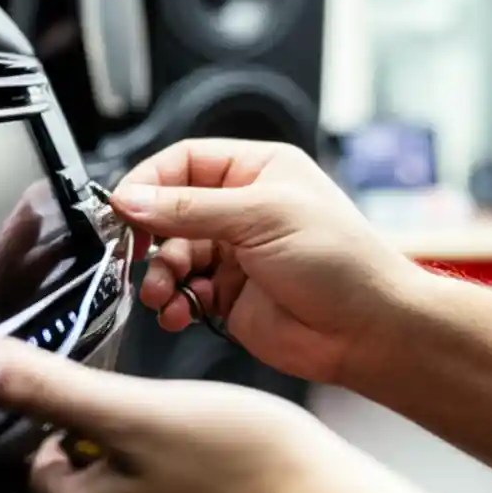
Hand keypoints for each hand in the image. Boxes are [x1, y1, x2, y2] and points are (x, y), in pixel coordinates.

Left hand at [0, 333, 483, 492]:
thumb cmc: (247, 468)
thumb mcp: (135, 409)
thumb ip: (45, 386)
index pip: (40, 445)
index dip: (80, 405)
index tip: (121, 391)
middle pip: (83, 458)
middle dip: (121, 425)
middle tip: (171, 417)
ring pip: (128, 470)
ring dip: (154, 442)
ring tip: (201, 439)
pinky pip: (164, 490)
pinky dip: (182, 468)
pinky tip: (216, 460)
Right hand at [111, 139, 421, 383]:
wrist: (369, 331)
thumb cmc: (340, 262)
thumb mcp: (262, 218)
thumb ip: (191, 209)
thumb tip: (133, 199)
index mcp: (258, 171)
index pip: (185, 161)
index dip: (149, 182)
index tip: (122, 206)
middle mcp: (244, 209)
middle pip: (170, 210)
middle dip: (149, 234)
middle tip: (133, 253)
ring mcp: (236, 254)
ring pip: (171, 255)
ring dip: (159, 275)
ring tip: (163, 293)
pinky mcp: (230, 296)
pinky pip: (184, 293)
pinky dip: (174, 303)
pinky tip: (179, 312)